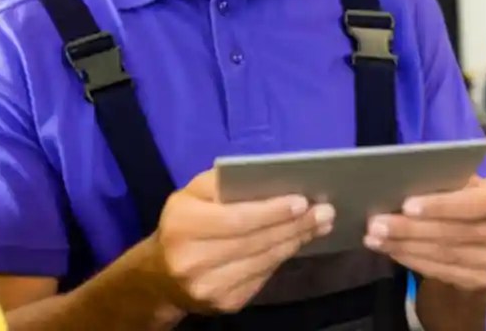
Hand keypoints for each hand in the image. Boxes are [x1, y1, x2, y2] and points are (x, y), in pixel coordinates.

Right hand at [152, 169, 334, 313]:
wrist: (162, 276)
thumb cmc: (184, 223)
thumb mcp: (192, 194)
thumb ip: (223, 184)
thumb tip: (270, 180)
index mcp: (183, 225)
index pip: (237, 219)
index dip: (272, 212)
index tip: (302, 202)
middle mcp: (192, 260)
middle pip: (255, 242)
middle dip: (294, 226)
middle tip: (324, 212)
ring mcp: (209, 288)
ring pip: (264, 261)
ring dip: (295, 242)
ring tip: (319, 225)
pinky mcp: (225, 304)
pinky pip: (263, 277)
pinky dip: (282, 258)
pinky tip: (297, 243)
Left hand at [364, 176, 485, 290]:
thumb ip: (462, 183)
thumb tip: (419, 182)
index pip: (475, 205)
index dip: (441, 206)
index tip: (408, 205)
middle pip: (455, 234)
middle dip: (411, 230)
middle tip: (376, 224)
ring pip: (448, 256)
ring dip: (407, 248)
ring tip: (375, 239)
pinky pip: (448, 273)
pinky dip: (418, 262)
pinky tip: (395, 252)